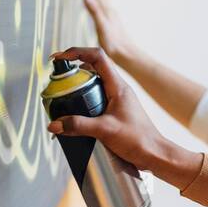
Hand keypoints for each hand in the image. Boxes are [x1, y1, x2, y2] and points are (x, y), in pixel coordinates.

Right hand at [46, 46, 201, 188]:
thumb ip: (78, 126)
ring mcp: (117, 100)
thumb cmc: (137, 139)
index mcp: (118, 86)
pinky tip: (75, 113)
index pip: (97, 57)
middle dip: (73, 70)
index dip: (77, 52)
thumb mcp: (105, 130)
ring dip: (78, 85)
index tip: (60, 57)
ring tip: (62, 95)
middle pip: (93, 68)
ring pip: (94, 84)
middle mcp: (118, 89)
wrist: (154, 154)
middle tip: (57, 80)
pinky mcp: (115, 111)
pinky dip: (83, 100)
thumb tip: (53, 125)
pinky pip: (96, 98)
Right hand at [73, 0, 135, 64]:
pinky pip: (101, 6)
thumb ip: (95, 11)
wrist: (126, 54)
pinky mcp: (111, 22)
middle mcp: (109, 10)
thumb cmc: (113, 43)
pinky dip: (95, 1)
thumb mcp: (101, 26)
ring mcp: (111, 15)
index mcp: (105, 10)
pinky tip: (95, 5)